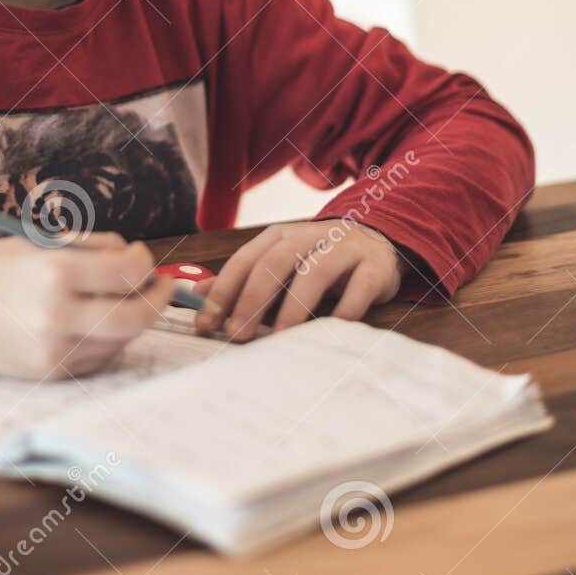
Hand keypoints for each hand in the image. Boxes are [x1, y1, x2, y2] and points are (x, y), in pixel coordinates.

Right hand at [0, 233, 174, 380]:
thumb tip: (138, 262)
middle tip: (161, 285)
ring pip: (121, 340)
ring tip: (125, 299)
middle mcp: (57, 317)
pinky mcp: (50, 374)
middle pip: (135, 316)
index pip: (129, 273)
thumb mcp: (41, 244)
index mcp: (55, 274)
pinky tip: (99, 322)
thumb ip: (93, 251)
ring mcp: (54, 351)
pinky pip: (99, 359)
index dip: (145, 262)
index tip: (142, 256)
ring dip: (134, 319)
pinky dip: (110, 340)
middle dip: (157, 299)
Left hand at [193, 220, 401, 341]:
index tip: (207, 324)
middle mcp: (309, 236)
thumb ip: (241, 280)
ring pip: (316, 272)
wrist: (376, 238)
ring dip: (294, 307)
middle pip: (275, 263)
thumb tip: (199, 298)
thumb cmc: (318, 258)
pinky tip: (329, 332)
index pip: (245, 260)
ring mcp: (344, 248)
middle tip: (237, 334)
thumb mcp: (279, 262)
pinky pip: (359, 287)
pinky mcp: (374, 266)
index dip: (223, 292)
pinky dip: (344, 311)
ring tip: (279, 339)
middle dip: (252, 300)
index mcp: (280, 236)